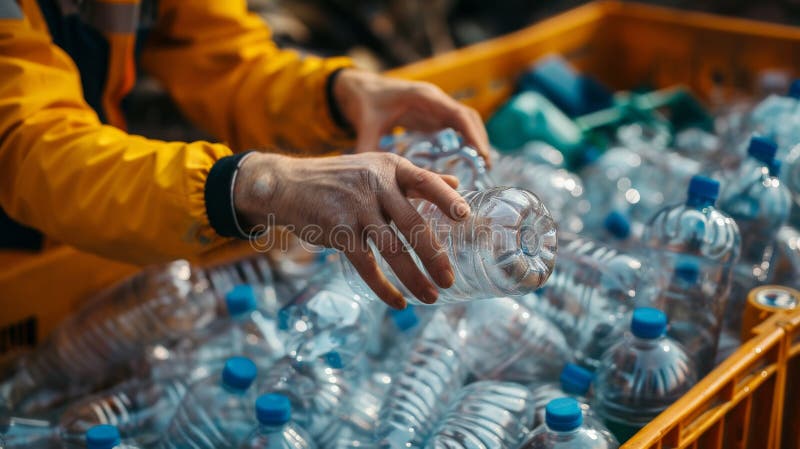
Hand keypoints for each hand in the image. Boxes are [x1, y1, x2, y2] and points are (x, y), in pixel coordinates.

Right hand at [234, 151, 470, 308]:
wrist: (286, 185)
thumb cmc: (339, 179)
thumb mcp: (377, 168)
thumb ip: (415, 178)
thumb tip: (456, 181)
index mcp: (390, 167)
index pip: (426, 181)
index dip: (447, 199)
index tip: (466, 217)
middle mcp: (376, 184)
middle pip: (413, 224)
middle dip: (435, 256)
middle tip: (450, 279)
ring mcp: (356, 207)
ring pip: (392, 250)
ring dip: (414, 278)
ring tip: (431, 297)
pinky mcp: (338, 230)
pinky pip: (367, 266)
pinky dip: (384, 288)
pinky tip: (398, 302)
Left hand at [333, 69, 490, 165]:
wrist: (360, 88)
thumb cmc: (365, 103)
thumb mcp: (366, 126)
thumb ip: (369, 149)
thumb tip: (372, 179)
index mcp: (424, 97)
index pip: (458, 114)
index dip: (473, 135)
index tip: (482, 156)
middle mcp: (435, 100)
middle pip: (468, 117)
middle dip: (480, 140)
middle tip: (486, 168)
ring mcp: (436, 106)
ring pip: (466, 120)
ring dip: (476, 140)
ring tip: (481, 167)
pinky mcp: (433, 114)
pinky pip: (456, 125)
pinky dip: (466, 140)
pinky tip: (467, 161)